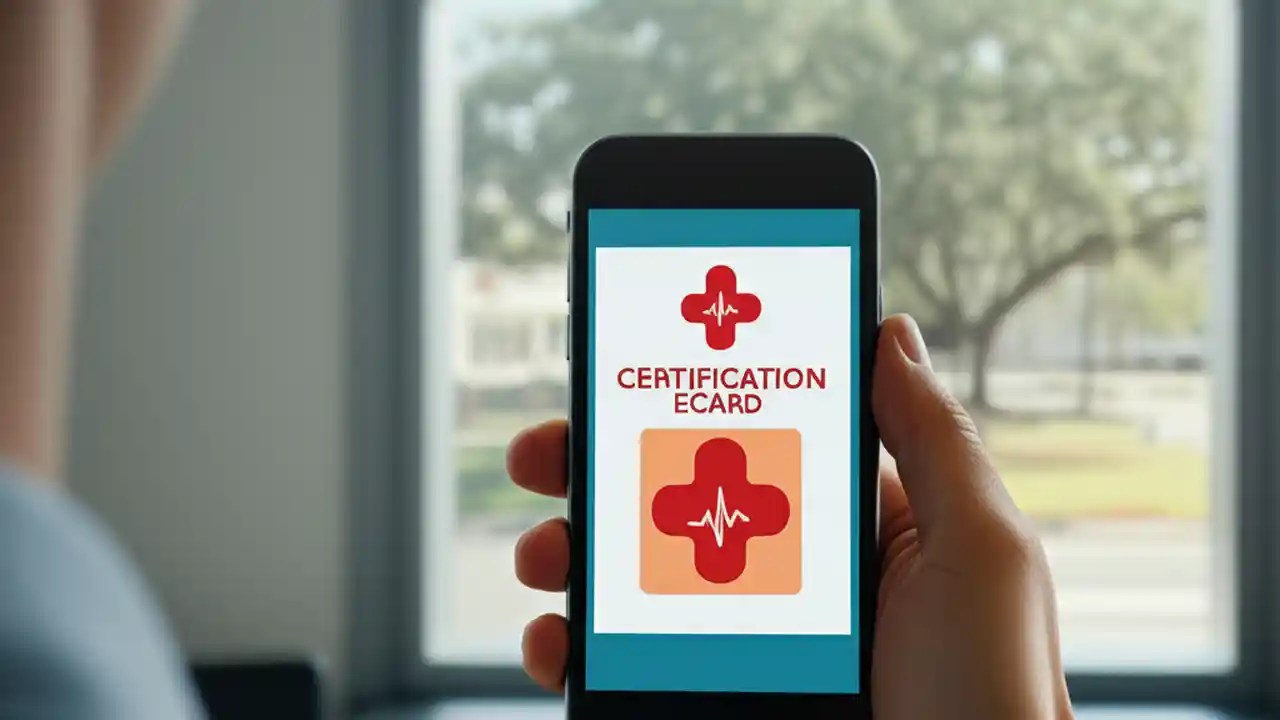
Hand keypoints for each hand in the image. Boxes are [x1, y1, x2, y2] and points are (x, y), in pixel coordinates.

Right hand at [507, 314, 1072, 718]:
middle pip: (674, 499)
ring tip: (541, 555)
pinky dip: (570, 645)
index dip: (686, 401)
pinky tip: (556, 639)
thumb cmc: (994, 693)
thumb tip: (888, 332)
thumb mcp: (981, 548)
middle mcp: (791, 577)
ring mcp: (745, 641)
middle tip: (544, 454)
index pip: (755, 438)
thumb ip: (933, 437)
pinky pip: (624, 663)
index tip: (626, 365)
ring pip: (634, 579)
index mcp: (855, 526)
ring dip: (568, 551)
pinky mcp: (711, 694)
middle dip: (597, 467)